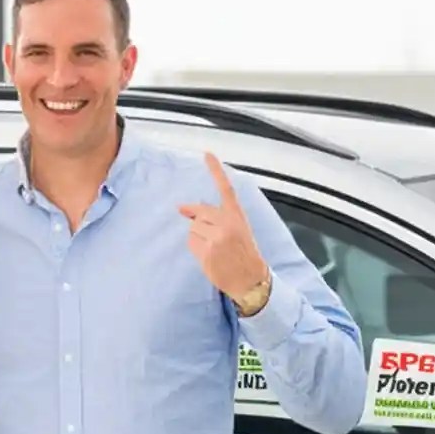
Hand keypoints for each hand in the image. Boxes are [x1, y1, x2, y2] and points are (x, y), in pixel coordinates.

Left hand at [178, 153, 269, 301]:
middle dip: (197, 219)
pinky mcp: (207, 252)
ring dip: (198, 236)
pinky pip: (191, 242)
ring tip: (214, 248)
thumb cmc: (243, 253)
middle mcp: (228, 223)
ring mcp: (217, 237)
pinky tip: (209, 256)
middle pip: (199, 212)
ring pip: (193, 228)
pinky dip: (196, 248)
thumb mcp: (238, 230)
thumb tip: (183, 208)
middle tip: (206, 231)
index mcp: (237, 216)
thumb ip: (216, 216)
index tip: (207, 154)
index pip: (226, 188)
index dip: (216, 170)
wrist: (251, 280)